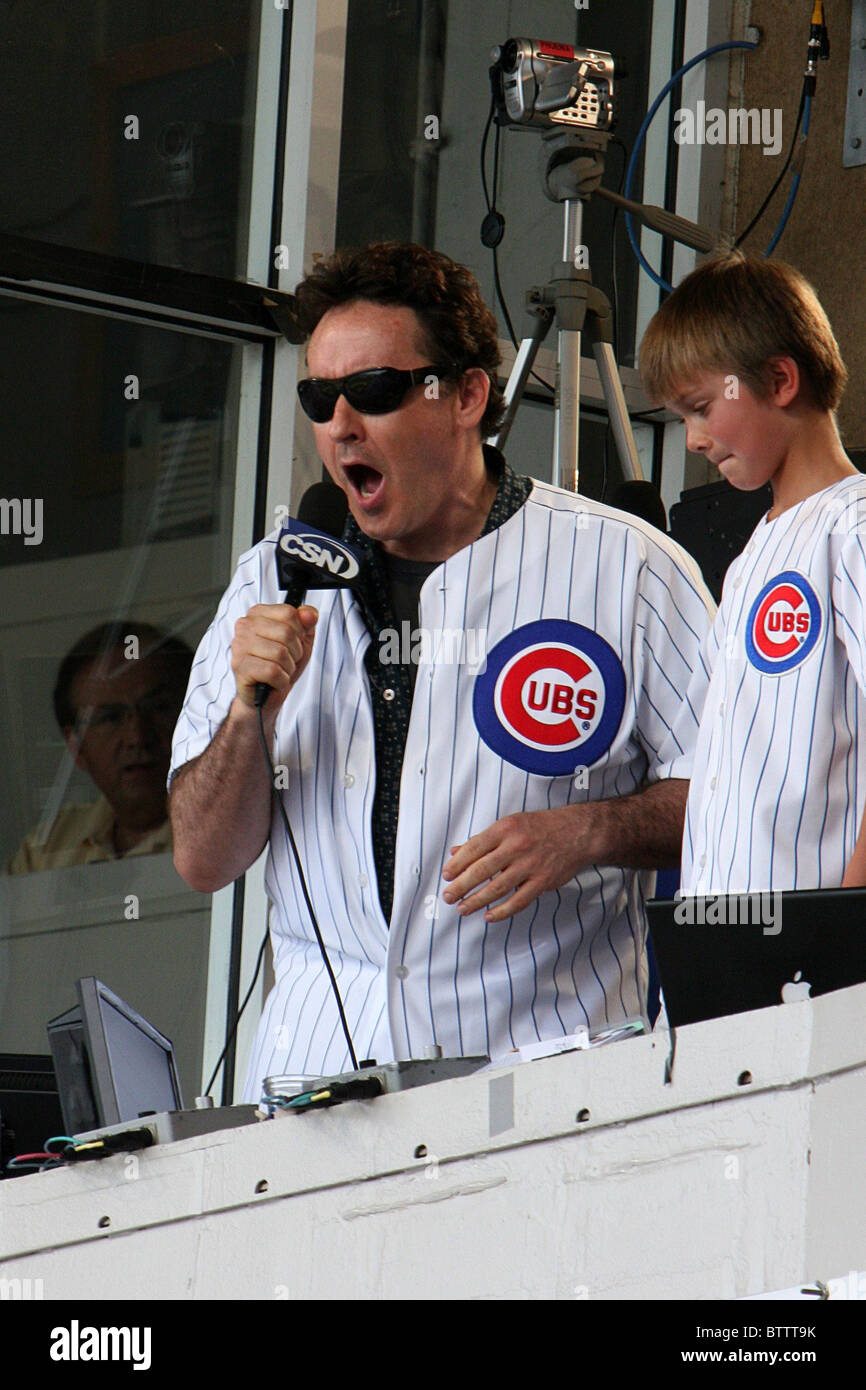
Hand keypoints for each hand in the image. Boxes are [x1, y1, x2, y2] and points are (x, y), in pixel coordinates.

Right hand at [231, 603, 317, 709]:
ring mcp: (239, 646)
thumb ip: (307, 621)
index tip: (293, 644)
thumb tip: (310, 614)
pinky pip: (272, 671)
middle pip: (286, 633)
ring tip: (279, 671)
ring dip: (288, 668)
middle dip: (295, 653)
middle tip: (286, 661)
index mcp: (257, 613)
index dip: (299, 633)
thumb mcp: (302, 639)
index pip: (289, 613)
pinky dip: (281, 680)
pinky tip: (274, 682)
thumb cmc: (281, 664)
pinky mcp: (239, 666)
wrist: (266, 695)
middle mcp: (244, 625)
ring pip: (280, 653)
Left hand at [442, 805, 596, 922]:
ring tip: (462, 909)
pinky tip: (489, 916)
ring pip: (497, 888)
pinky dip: (502, 911)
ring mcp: (530, 865)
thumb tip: (455, 852)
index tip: (446, 876)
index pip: (474, 849)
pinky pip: (519, 900)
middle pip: (482, 870)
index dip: (457, 864)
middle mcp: (517, 846)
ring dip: (476, 901)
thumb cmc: (540, 827)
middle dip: (461, 886)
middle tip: (448, 896)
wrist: (577, 832)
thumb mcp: (509, 825)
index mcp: (505, 829)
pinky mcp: (543, 881)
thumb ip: (482, 840)